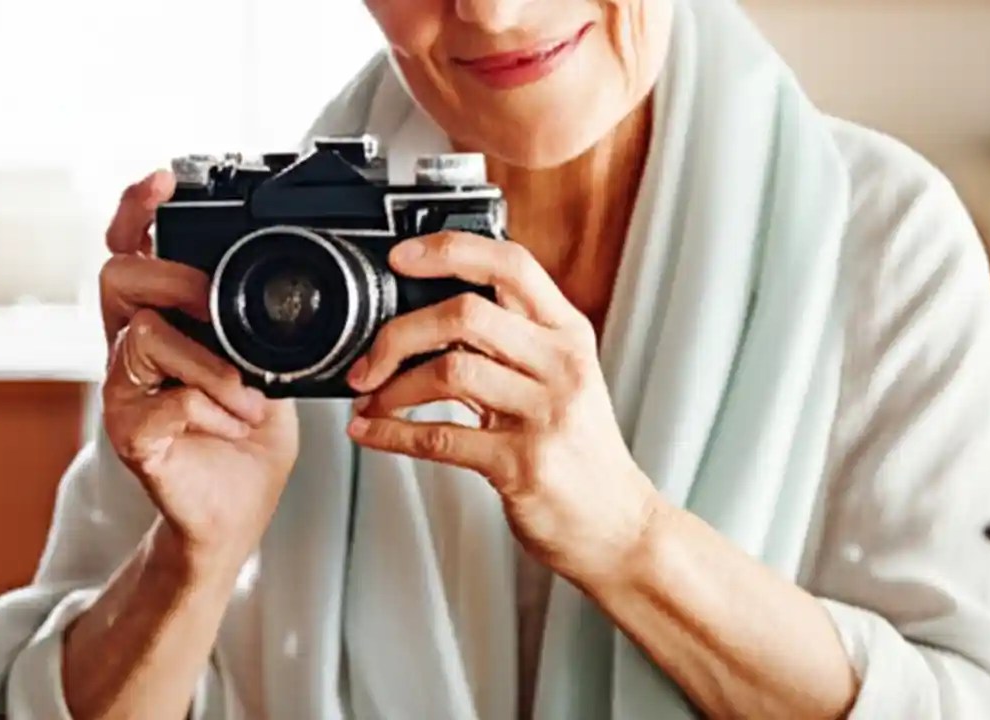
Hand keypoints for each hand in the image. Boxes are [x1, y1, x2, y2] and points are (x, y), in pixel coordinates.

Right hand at [99, 171, 299, 571]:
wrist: (237, 514)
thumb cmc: (248, 439)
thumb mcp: (272, 368)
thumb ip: (267, 328)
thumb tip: (308, 285)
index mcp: (165, 322)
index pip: (133, 251)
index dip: (139, 211)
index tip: (163, 180)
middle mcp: (133, 350)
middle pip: (117, 276)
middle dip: (174, 279)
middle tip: (218, 308)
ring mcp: (125, 392)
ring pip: (142, 335)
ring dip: (210, 364)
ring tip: (250, 397)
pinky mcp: (131, 435)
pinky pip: (161, 401)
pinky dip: (210, 408)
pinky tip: (235, 424)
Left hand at [345, 232, 661, 585]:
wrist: (618, 526)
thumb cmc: (581, 452)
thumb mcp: (562, 380)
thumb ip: (511, 343)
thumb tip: (431, 317)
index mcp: (568, 334)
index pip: (511, 265)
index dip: (450, 251)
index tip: (403, 257)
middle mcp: (561, 366)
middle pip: (466, 314)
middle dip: (399, 333)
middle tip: (371, 358)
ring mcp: (545, 415)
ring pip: (448, 372)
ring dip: (391, 387)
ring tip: (371, 399)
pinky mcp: (522, 465)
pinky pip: (439, 438)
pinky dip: (391, 433)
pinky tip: (372, 431)